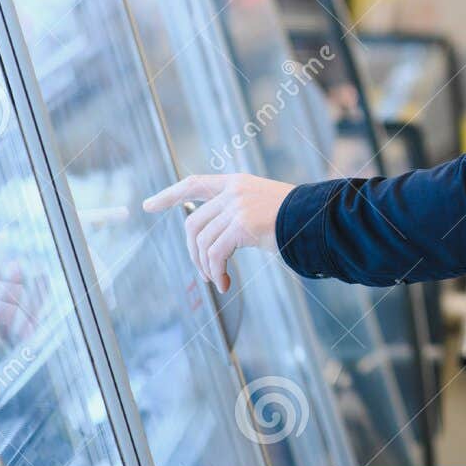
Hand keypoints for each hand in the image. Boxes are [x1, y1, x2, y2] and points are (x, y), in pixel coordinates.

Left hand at [143, 174, 288, 292]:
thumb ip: (236, 211)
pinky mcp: (242, 225)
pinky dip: (216, 272)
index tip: (148, 205)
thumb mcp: (261, 205)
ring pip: (202, 242)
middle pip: (193, 224)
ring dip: (206, 267)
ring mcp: (237, 207)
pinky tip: (225, 283)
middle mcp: (233, 192)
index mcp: (236, 183)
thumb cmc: (295, 217)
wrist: (317, 218)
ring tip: (216, 280)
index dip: (169, 194)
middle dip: (192, 252)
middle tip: (203, 272)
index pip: (194, 183)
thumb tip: (210, 240)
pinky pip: (216, 254)